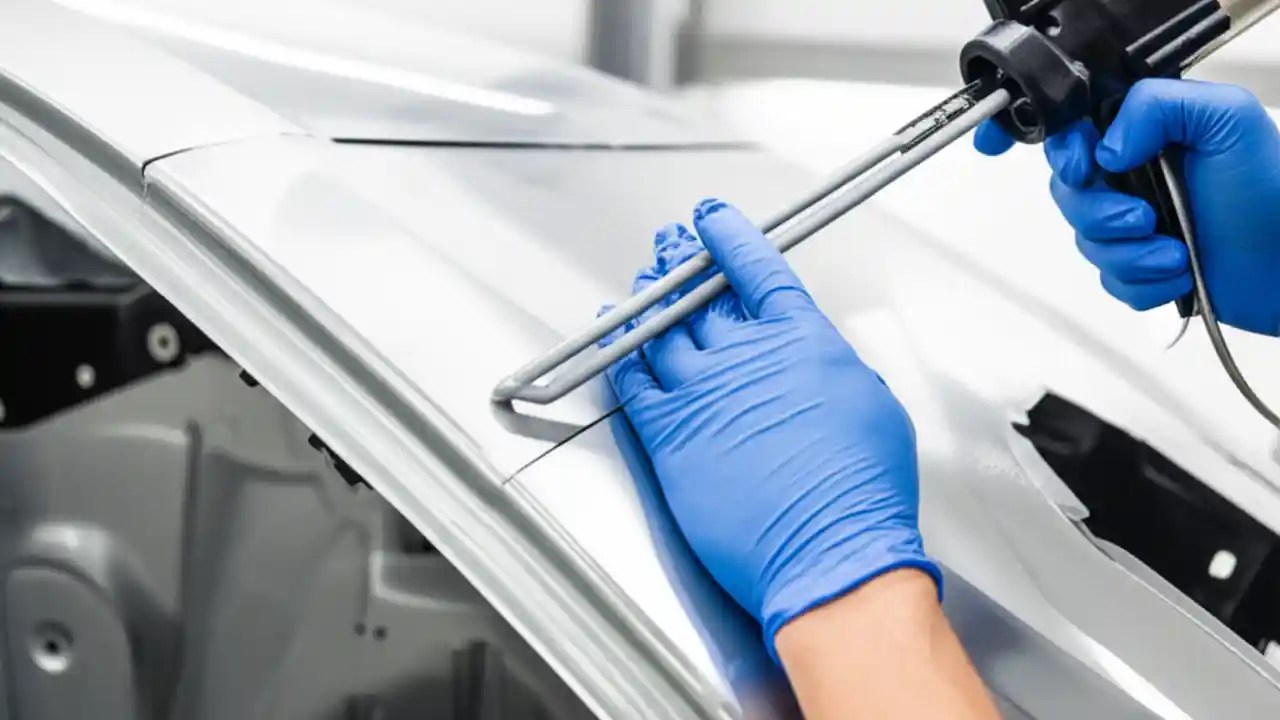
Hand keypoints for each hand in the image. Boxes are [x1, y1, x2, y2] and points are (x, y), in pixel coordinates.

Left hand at [598, 199, 940, 654]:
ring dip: (650, 298)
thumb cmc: (861, 489)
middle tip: (667, 246)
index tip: (710, 219)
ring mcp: (701, 392)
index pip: (754, 268)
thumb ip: (828, 364)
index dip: (728, 238)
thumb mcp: (870, 402)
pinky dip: (620, 348)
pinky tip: (614, 333)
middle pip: (700, 295)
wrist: (828, 549)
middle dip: (680, 263)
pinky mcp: (669, 433)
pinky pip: (632, 377)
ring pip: (662, 328)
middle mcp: (744, 356)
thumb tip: (807, 356)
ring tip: (642, 281)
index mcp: (799, 338)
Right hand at [975, 79, 1279, 335]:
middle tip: (1144, 218)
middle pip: (1070, 195)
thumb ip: (1158, 104)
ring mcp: (1132, 226)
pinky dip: (1142, 285)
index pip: (1073, 136)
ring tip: (1176, 254)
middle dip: (1100, 215)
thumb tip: (1106, 146)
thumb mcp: (1227, 119)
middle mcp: (1132, 178)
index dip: (1067, 155)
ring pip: (1087, 244)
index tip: (1085, 170)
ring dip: (1130, 255)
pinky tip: (1177, 275)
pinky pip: (1110, 281)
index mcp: (1144, 136)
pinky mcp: (1137, 268)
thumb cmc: (1271, 191)